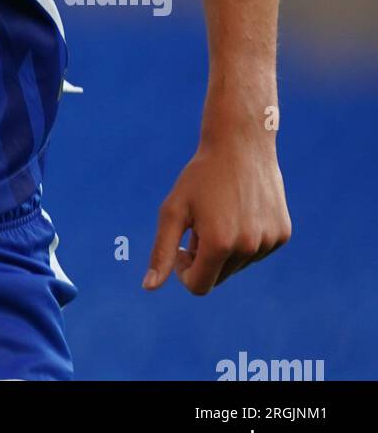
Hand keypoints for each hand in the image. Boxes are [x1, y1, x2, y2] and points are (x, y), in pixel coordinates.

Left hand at [142, 135, 290, 294]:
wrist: (240, 144)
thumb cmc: (200, 176)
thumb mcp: (174, 210)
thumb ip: (162, 251)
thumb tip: (149, 288)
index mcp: (219, 243)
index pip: (198, 286)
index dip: (184, 271)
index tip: (181, 247)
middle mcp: (248, 247)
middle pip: (218, 276)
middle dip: (203, 258)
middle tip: (199, 224)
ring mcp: (269, 241)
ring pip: (238, 264)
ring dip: (225, 248)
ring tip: (220, 213)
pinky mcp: (283, 234)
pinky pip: (257, 251)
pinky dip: (245, 239)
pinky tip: (241, 209)